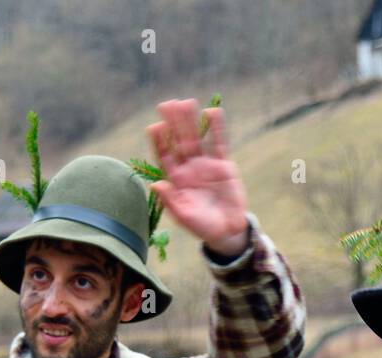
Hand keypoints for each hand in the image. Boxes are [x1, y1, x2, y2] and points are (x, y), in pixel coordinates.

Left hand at [146, 98, 248, 257]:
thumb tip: (154, 183)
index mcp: (175, 179)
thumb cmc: (202, 226)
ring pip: (197, 138)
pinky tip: (212, 112)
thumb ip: (169, 200)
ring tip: (186, 102)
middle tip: (167, 104)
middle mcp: (188, 168)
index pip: (164, 156)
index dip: (159, 142)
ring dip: (191, 121)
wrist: (227, 231)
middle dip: (173, 123)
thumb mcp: (184, 217)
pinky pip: (219, 143)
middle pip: (179, 141)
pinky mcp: (223, 165)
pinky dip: (217, 129)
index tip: (154, 127)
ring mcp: (206, 164)